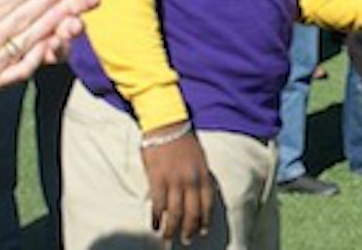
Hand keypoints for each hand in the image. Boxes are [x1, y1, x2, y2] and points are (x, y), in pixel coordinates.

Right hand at [141, 128, 214, 243]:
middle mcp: (191, 180)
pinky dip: (156, 217)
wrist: (167, 124)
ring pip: (175, 212)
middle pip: (192, 212)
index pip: (207, 203)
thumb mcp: (199, 157)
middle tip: (185, 241)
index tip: (202, 231)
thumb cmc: (183, 139)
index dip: (205, 220)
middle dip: (189, 229)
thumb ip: (199, 176)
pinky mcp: (157, 179)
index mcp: (203, 174)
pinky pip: (158, 204)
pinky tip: (154, 225)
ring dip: (171, 228)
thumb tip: (198, 194)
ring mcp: (174, 181)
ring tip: (167, 238)